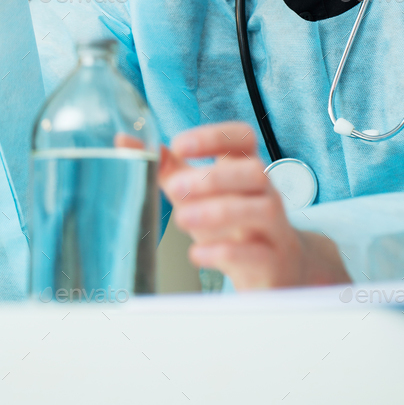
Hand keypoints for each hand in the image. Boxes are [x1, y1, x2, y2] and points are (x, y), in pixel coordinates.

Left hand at [159, 122, 350, 289]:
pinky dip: (226, 253)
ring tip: (183, 218)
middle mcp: (265, 193)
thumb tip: (126, 140)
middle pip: (255, 171)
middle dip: (215, 176)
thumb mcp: (198, 193)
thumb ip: (167, 167)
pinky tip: (198, 255)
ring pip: (262, 209)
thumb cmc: (233, 223)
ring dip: (220, 211)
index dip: (213, 137)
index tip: (180, 144)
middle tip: (176, 187)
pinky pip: (257, 253)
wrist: (277, 268)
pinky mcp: (273, 261)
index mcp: (245, 168)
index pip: (242, 138)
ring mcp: (274, 227)